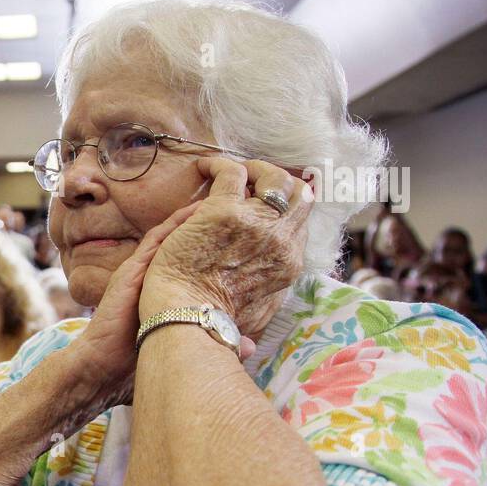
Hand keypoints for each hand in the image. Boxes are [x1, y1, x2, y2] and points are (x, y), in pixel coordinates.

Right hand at [72, 201, 250, 407]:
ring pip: (174, 236)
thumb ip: (216, 343)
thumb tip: (252, 345)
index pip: (199, 260)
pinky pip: (156, 240)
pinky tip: (195, 209)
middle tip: (238, 203)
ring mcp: (142, 273)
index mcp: (169, 292)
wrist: (102, 370)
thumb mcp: (184, 349)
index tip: (244, 230)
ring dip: (197, 217)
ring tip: (222, 197)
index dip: (220, 243)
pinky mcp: (131, 272)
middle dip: (213, 223)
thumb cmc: (138, 366)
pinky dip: (175, 224)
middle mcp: (157, 279)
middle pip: (190, 242)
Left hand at [140, 158, 313, 335]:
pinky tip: (204, 169)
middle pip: (298, 193)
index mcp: (289, 263)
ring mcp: (255, 222)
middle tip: (252, 180)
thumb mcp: (259, 312)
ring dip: (253, 169)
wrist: (186, 318)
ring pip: (271, 176)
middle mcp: (280, 239)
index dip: (283, 206)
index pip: (300, 220)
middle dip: (277, 181)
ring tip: (230, 172)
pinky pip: (231, 172)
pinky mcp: (223, 210)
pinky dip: (217, 165)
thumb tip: (275, 286)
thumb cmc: (212, 320)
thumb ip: (271, 292)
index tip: (263, 202)